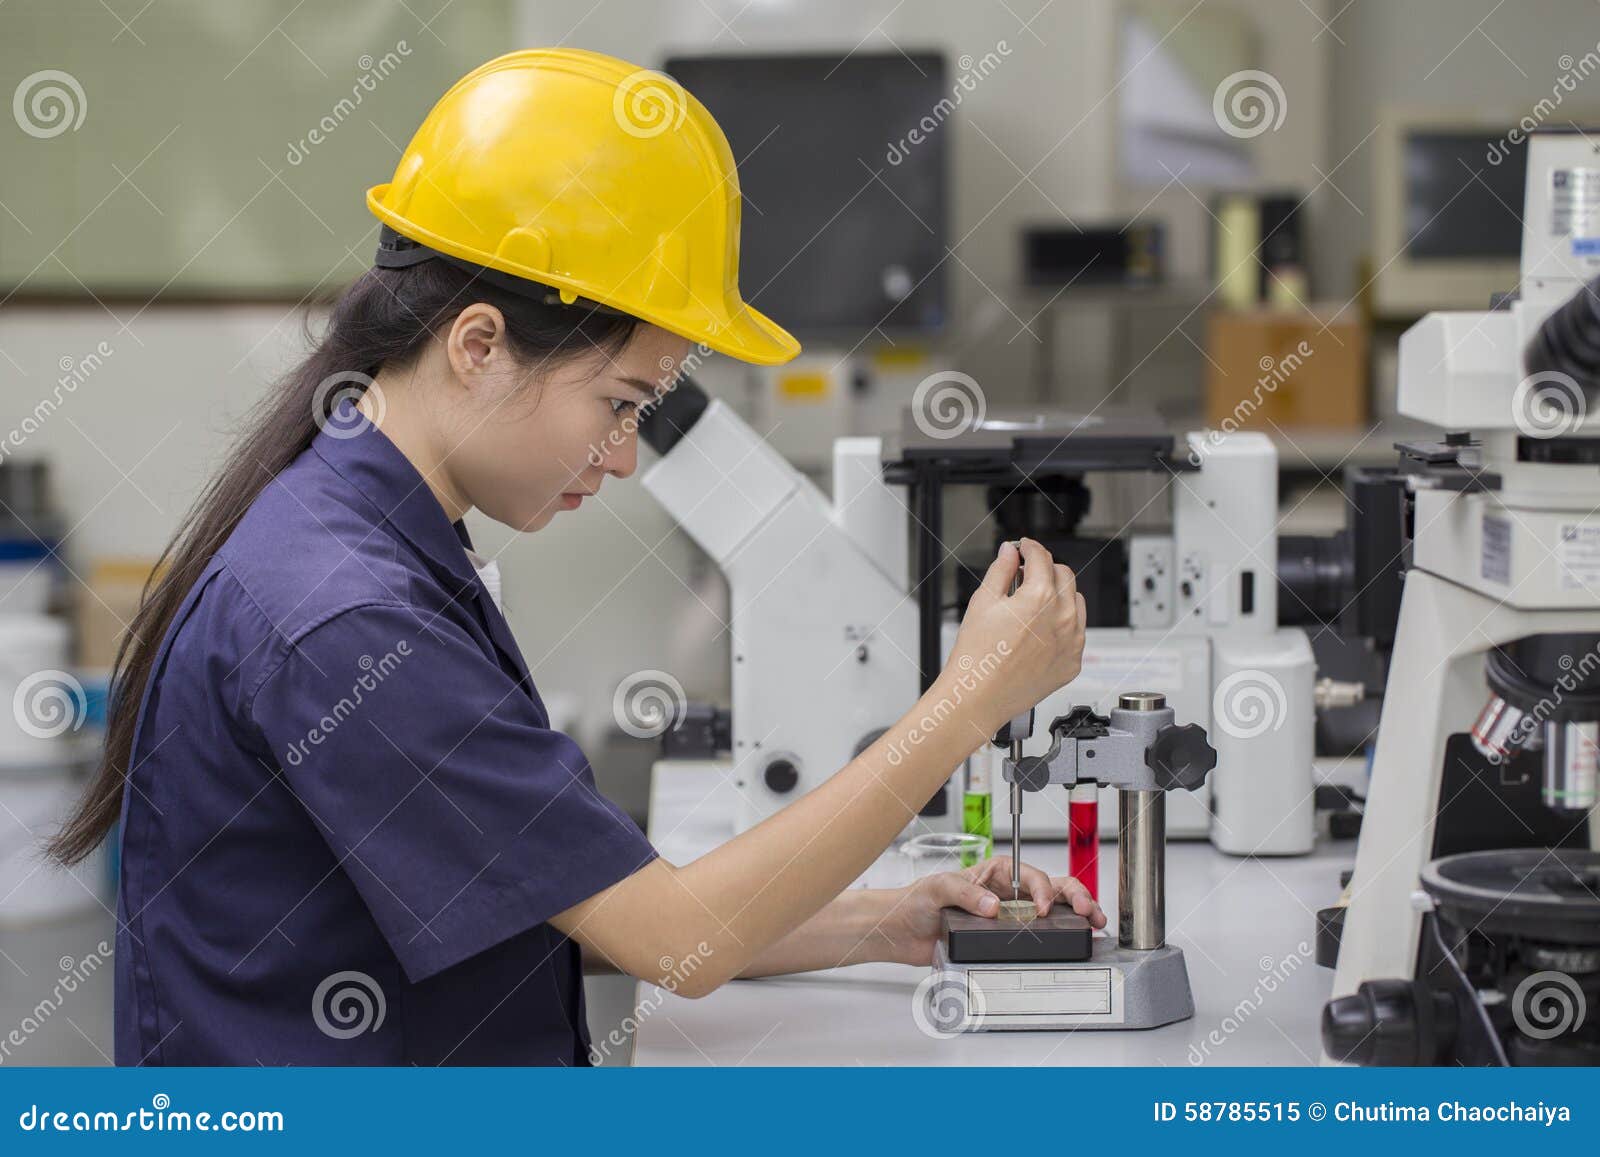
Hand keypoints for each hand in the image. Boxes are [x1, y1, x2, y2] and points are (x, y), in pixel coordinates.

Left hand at [877, 855, 1105, 965]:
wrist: (900, 932)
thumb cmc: (915, 902)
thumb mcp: (937, 887)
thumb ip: (965, 893)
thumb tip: (994, 905)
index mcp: (995, 872)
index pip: (1030, 875)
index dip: (1041, 890)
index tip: (1041, 908)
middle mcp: (1007, 892)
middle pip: (1051, 888)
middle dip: (1075, 896)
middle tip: (1087, 910)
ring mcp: (1009, 916)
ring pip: (1053, 910)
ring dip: (1076, 913)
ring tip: (1094, 922)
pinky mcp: (1004, 938)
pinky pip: (1037, 937)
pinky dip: (1060, 935)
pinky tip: (1075, 940)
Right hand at [943, 539, 1086, 734]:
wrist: (979, 697)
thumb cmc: (976, 656)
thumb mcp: (983, 602)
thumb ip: (1001, 570)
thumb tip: (1010, 553)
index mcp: (1040, 597)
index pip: (1042, 558)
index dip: (1030, 548)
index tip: (1024, 548)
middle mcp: (1063, 617)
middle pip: (1064, 575)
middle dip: (1046, 569)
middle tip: (1027, 574)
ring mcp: (1072, 642)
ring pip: (1076, 603)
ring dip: (1059, 595)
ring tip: (1034, 605)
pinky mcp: (1072, 662)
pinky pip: (1076, 633)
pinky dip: (1064, 625)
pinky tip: (1041, 631)